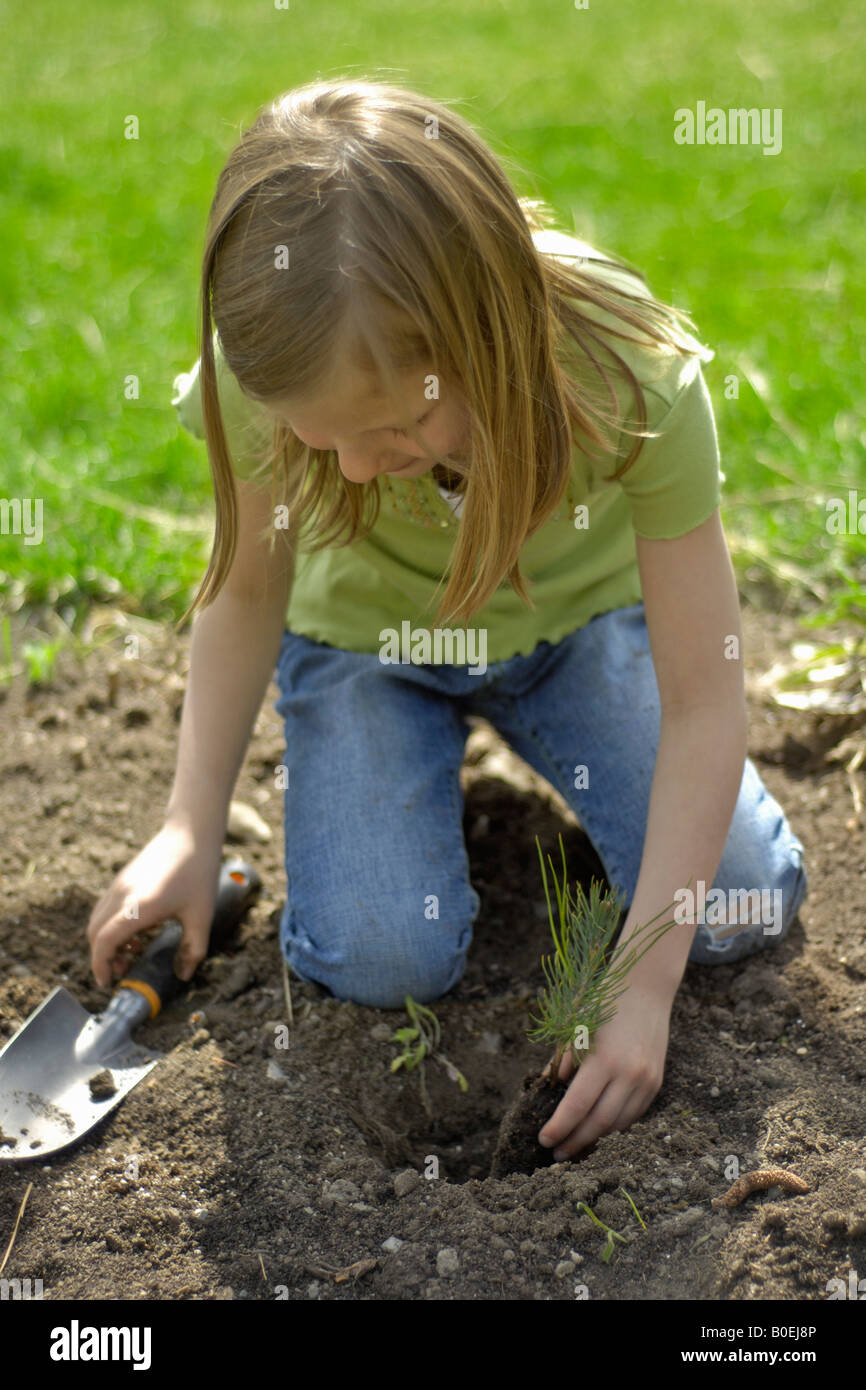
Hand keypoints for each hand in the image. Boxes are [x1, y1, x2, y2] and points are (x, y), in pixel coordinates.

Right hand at [86, 824, 221, 987]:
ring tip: (133, 952)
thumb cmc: (199, 873)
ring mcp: (119, 885)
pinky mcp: (121, 879)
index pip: (105, 941)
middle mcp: (122, 895)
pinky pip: (105, 908)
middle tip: (123, 971)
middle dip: (103, 957)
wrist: (191, 834)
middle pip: (95, 934)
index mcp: (139, 906)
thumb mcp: (202, 916)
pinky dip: (111, 925)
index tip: (107, 982)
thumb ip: (193, 949)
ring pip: (97, 920)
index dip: (101, 965)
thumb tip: (183, 975)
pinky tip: (137, 931)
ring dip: (106, 941)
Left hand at [537, 979, 673, 1158]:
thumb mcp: (575, 1029)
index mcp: (604, 1059)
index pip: (577, 1106)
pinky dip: (615, 1127)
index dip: (559, 1127)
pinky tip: (598, 1130)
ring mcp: (647, 1080)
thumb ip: (563, 1063)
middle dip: (575, 1141)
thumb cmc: (603, 1005)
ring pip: (619, 1124)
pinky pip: (634, 1115)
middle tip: (556, 1154)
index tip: (543, 1139)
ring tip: (575, 1146)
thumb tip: (548, 1093)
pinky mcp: (657, 1083)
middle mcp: (629, 1073)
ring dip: (595, 1139)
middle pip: (599, 1122)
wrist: (646, 990)